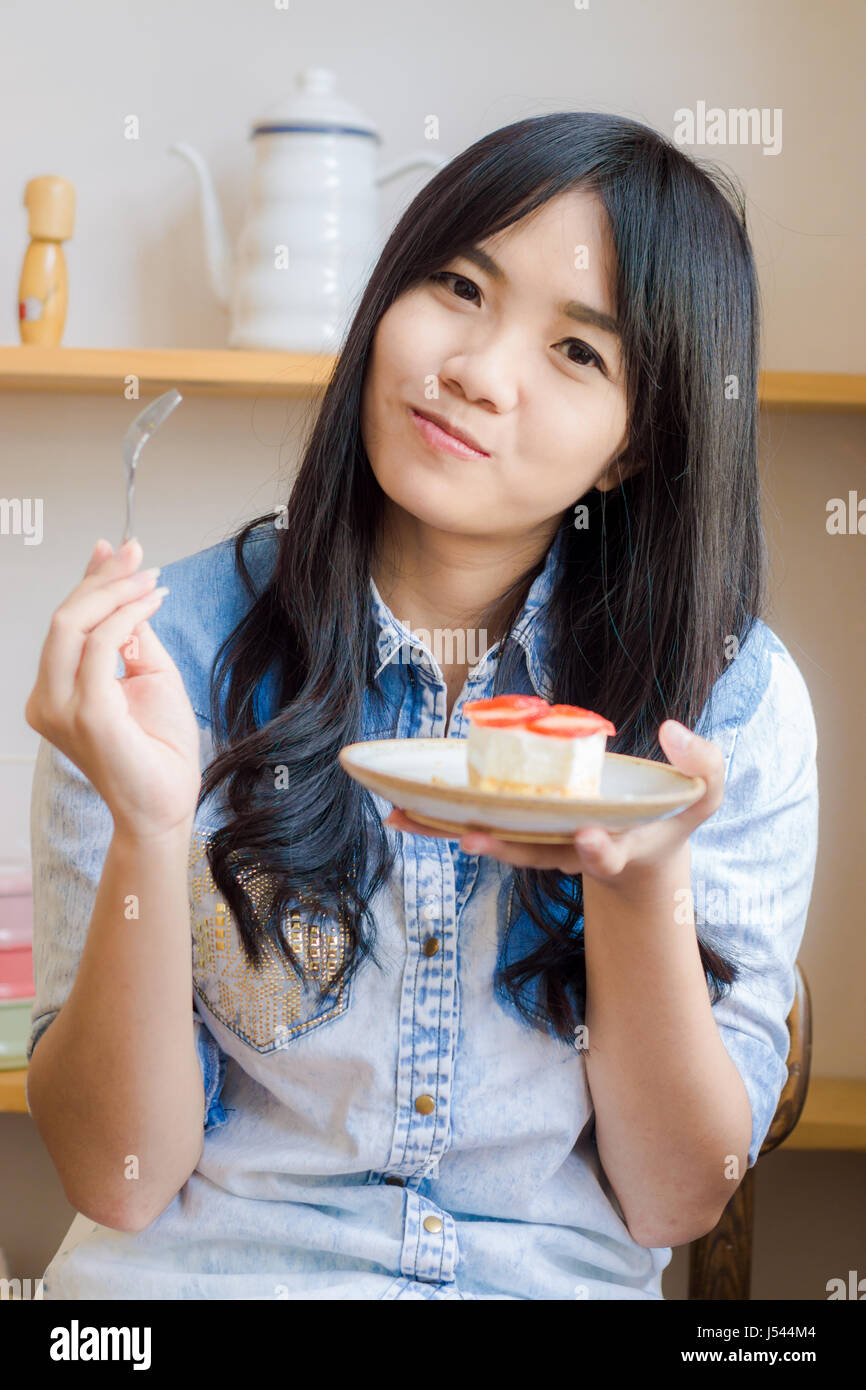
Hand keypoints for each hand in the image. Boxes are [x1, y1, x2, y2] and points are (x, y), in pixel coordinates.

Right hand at [25, 537, 201, 840]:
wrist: (167, 805)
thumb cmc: (159, 749)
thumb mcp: (147, 672)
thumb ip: (130, 631)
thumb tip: (123, 580)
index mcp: (55, 692)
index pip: (66, 625)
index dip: (90, 581)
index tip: (119, 550)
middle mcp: (48, 700)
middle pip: (64, 619)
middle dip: (102, 580)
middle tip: (138, 556)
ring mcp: (61, 709)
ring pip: (73, 626)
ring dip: (116, 592)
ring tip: (150, 579)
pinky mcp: (86, 715)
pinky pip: (99, 648)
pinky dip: (126, 617)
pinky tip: (151, 603)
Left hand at [384, 721, 724, 895]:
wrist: (640, 848)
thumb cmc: (668, 816)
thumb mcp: (702, 794)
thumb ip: (703, 767)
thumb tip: (673, 729)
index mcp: (619, 849)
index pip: (608, 855)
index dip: (597, 850)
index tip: (588, 838)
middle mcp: (572, 854)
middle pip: (535, 854)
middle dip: (505, 848)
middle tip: (473, 837)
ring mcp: (542, 845)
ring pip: (496, 843)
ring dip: (452, 834)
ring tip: (407, 821)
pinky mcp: (518, 833)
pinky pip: (478, 827)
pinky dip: (441, 823)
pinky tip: (401, 812)